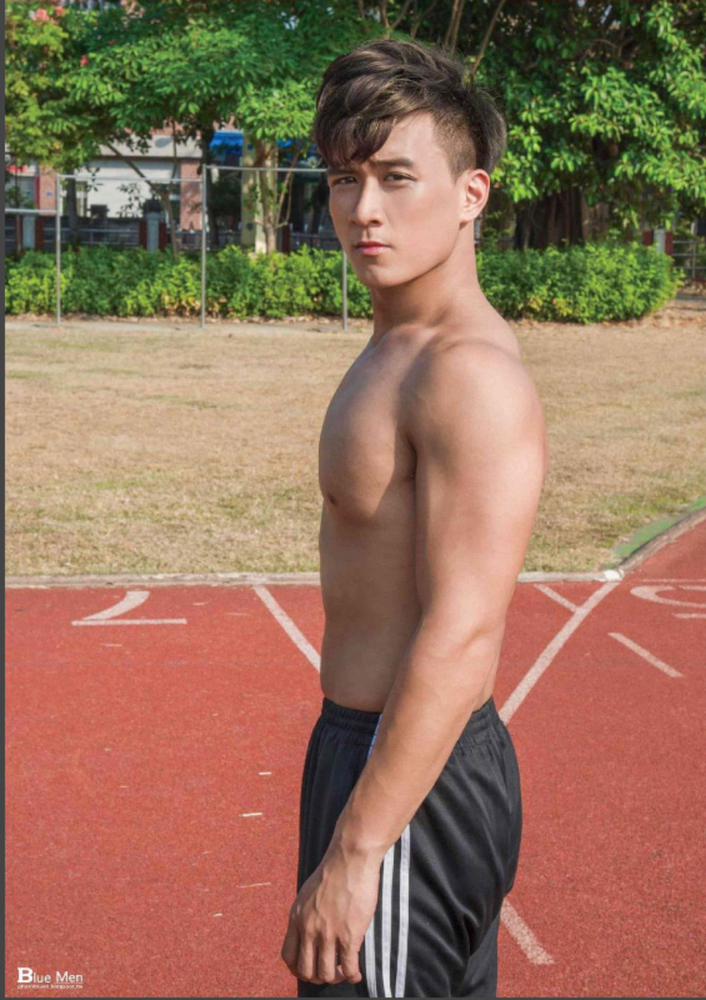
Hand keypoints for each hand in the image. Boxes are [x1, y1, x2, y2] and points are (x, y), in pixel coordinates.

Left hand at [281, 842, 381, 986]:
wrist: (350, 859)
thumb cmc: (333, 872)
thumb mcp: (308, 893)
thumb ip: (306, 914)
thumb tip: (309, 930)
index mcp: (297, 918)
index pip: (288, 956)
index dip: (297, 969)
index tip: (308, 970)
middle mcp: (309, 929)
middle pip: (305, 970)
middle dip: (316, 977)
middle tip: (328, 972)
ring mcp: (328, 934)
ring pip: (326, 974)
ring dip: (335, 978)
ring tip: (343, 972)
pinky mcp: (349, 935)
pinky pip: (349, 968)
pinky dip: (353, 976)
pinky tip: (357, 974)